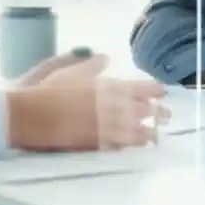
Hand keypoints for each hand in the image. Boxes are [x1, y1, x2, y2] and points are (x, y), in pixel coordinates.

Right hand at [6, 54, 170, 151]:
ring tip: (155, 135)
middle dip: (159, 114)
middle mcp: (116, 108)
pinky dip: (131, 145)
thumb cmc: (52, 90)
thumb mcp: (72, 71)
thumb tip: (106, 58)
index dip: (155, 90)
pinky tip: (136, 146)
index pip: (142, 88)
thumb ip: (92, 65)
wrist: (36, 116)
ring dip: (149, 133)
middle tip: (167, 117)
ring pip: (138, 132)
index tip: (164, 92)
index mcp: (111, 87)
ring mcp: (110, 128)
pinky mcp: (100, 144)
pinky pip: (123, 146)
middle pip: (146, 111)